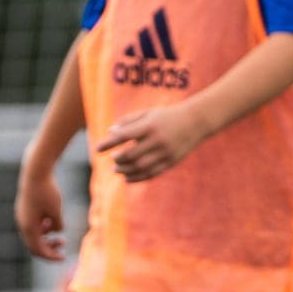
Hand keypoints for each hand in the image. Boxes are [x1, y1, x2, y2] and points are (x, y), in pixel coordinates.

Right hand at [15, 167, 65, 261]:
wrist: (36, 171)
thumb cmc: (47, 191)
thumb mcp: (56, 210)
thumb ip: (57, 224)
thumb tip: (58, 231)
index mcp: (29, 227)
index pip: (38, 250)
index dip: (50, 257)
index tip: (63, 258)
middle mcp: (23, 223)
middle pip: (34, 245)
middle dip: (48, 249)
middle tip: (63, 248)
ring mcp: (23, 216)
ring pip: (33, 235)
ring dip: (46, 239)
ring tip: (61, 239)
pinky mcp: (25, 209)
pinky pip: (33, 225)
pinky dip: (43, 229)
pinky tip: (53, 223)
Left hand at [96, 103, 212, 182]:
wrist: (196, 122)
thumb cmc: (168, 115)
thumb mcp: (148, 113)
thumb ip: (128, 121)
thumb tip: (110, 132)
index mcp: (149, 126)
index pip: (124, 136)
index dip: (108, 143)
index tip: (97, 148)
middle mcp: (157, 140)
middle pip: (131, 155)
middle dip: (118, 159)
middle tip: (112, 158)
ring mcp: (165, 153)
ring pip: (140, 167)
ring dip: (125, 170)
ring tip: (116, 170)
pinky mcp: (171, 162)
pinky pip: (151, 173)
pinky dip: (137, 178)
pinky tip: (127, 178)